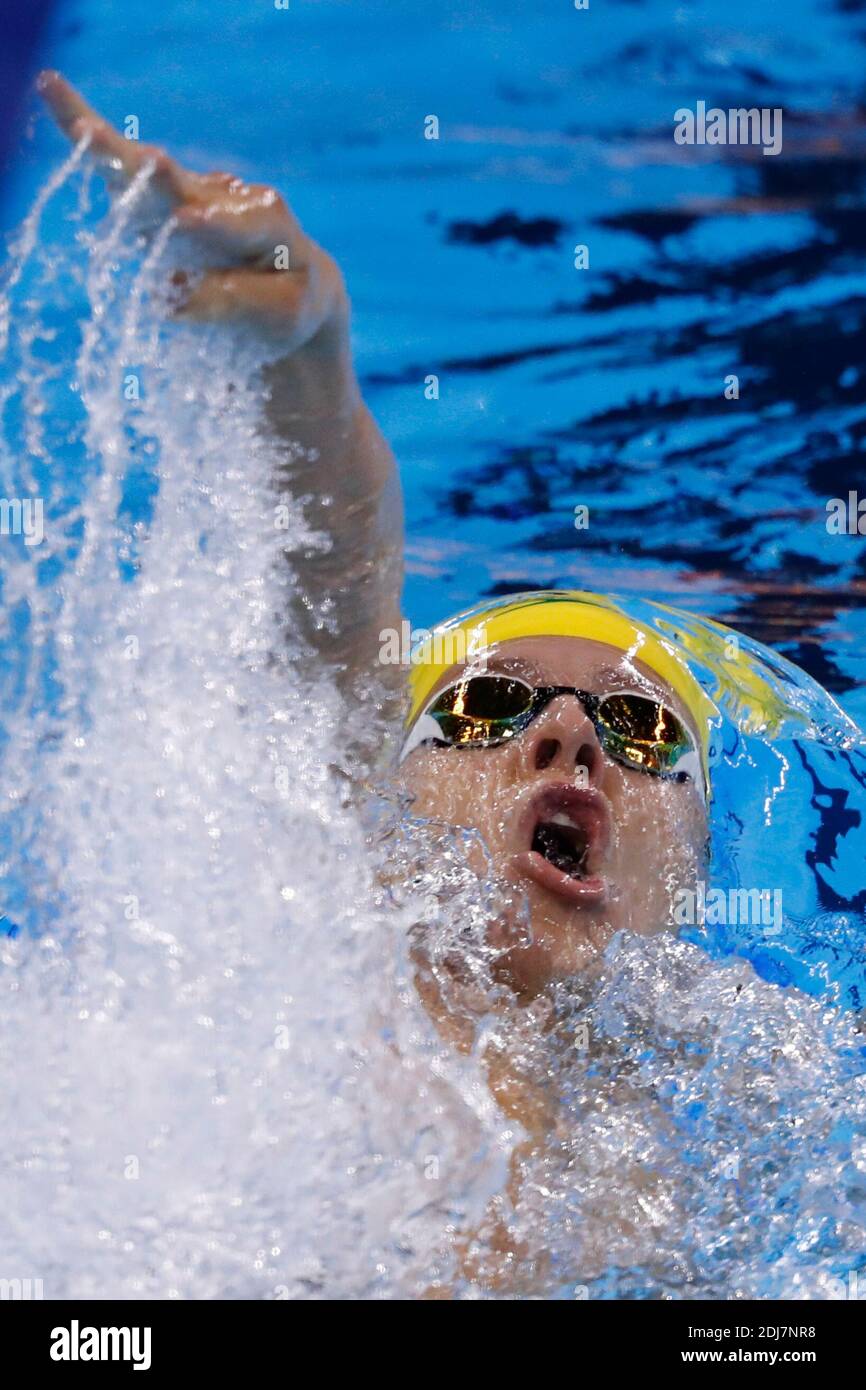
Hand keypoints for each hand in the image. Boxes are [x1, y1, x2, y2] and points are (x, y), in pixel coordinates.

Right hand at [38, 70, 346, 340]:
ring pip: (147, 173)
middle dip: (160, 179)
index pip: (243, 224)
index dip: (217, 224)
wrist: (290, 278)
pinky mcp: (161, 198)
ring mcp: (191, 193)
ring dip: (112, 151)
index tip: (188, 221)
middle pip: (187, 189)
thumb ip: (237, 303)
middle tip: (146, 161)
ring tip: (81, 126)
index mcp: (269, 224)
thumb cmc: (290, 301)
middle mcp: (227, 197)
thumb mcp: (283, 313)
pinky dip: (97, 148)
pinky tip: (58, 99)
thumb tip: (168, 299)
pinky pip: (124, 172)